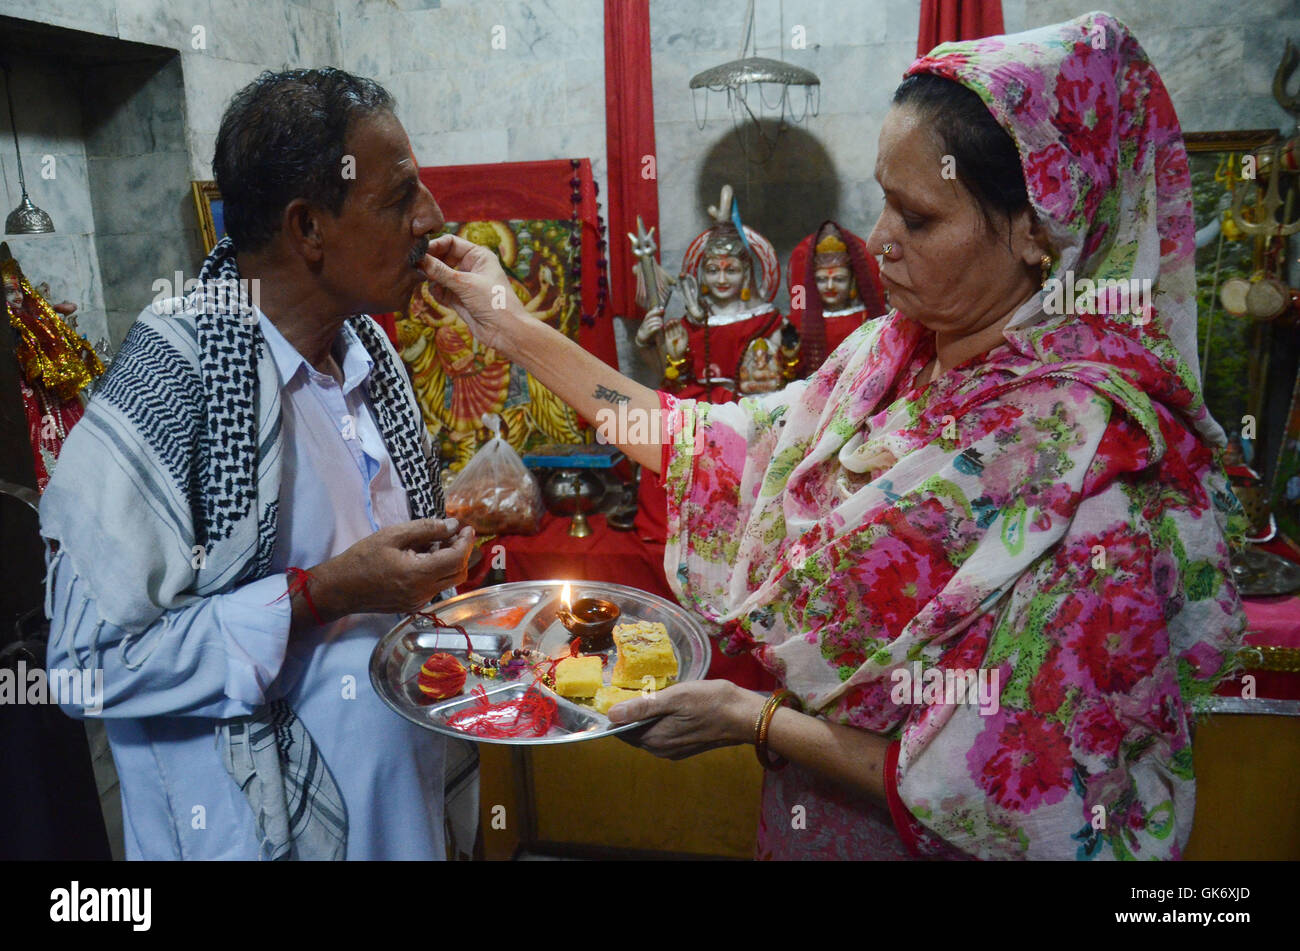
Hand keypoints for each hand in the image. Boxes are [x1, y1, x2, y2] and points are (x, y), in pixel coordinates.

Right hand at [309, 517, 474, 620]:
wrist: (340, 588)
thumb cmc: (362, 558)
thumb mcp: (393, 535)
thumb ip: (426, 529)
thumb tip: (452, 525)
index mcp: (418, 574)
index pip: (457, 558)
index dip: (466, 541)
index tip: (466, 527)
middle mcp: (423, 592)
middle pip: (459, 572)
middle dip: (463, 552)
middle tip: (455, 533)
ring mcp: (419, 601)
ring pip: (449, 581)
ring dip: (451, 561)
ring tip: (437, 542)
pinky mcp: (413, 605)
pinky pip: (435, 587)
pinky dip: (438, 571)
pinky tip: (425, 556)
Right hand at [420, 234, 521, 357]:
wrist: (506, 331)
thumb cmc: (495, 302)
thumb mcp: (466, 284)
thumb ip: (441, 272)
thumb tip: (420, 259)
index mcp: (479, 256)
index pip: (451, 242)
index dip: (435, 246)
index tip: (420, 252)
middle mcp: (471, 267)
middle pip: (443, 258)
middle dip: (431, 263)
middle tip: (417, 267)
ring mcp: (464, 283)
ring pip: (440, 275)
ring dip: (432, 279)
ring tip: (427, 283)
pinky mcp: (459, 299)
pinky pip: (441, 291)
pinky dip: (437, 293)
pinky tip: (437, 296)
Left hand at [606, 680, 762, 759]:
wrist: (745, 716)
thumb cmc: (710, 702)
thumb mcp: (675, 697)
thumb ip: (642, 707)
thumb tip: (611, 714)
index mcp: (654, 739)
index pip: (621, 730)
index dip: (617, 713)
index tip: (618, 694)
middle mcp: (661, 750)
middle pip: (634, 732)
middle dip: (632, 714)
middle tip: (636, 689)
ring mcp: (674, 751)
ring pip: (649, 733)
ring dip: (646, 717)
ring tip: (653, 695)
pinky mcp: (685, 747)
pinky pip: (663, 735)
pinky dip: (660, 722)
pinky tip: (668, 706)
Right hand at [634, 307, 663, 345]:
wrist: (644, 341)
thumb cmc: (651, 331)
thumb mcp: (654, 323)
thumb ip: (658, 317)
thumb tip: (662, 308)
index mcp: (646, 320)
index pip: (649, 314)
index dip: (656, 311)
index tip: (663, 310)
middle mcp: (644, 324)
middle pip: (650, 317)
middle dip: (657, 317)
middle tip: (662, 318)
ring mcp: (645, 329)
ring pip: (651, 322)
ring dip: (658, 322)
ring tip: (662, 324)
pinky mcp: (646, 334)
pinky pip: (652, 329)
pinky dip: (657, 327)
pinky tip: (661, 326)